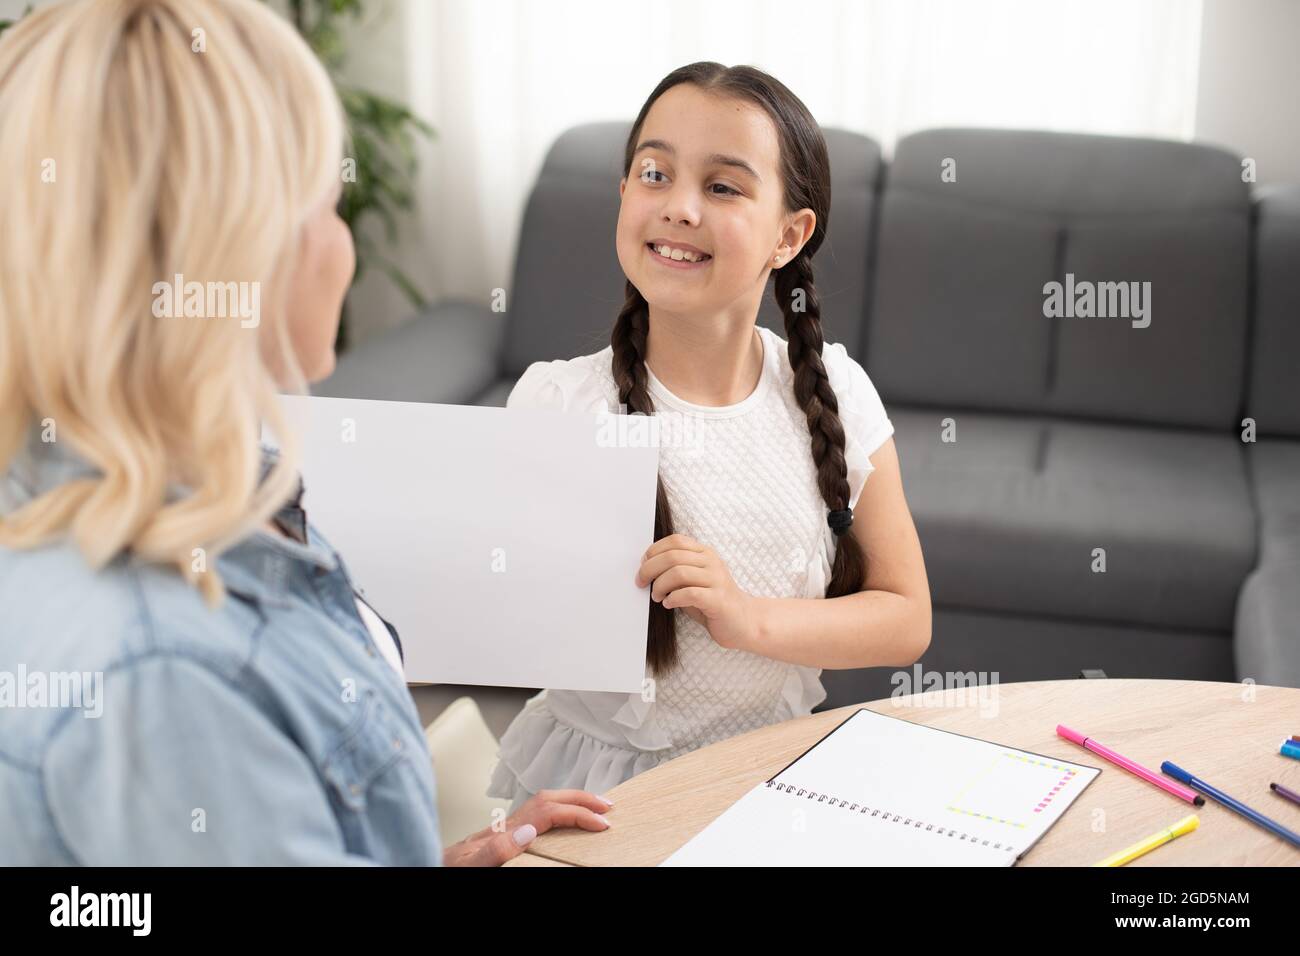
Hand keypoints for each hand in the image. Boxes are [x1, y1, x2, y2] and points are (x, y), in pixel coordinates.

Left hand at [442, 789, 612, 866]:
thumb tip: (527, 830)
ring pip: (538, 806)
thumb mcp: (467, 866)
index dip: (577, 813)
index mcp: (499, 833)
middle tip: (606, 806)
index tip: (602, 822)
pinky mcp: (493, 841)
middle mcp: (499, 828)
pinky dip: (551, 816)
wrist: (415, 863)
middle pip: (545, 799)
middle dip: (579, 798)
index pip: (547, 812)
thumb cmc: (442, 869)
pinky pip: (529, 819)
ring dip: (566, 803)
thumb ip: (495, 849)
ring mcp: (496, 833)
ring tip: (589, 807)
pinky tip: (554, 824)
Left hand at [635, 533, 762, 651]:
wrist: (744, 622)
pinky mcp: (718, 600)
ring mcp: (717, 580)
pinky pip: (690, 594)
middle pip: (673, 556)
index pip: (676, 541)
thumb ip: (675, 572)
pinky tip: (669, 604)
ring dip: (660, 585)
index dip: (654, 551)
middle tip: (641, 582)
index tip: (643, 565)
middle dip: (650, 569)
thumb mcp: (692, 581)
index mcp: (705, 553)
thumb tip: (646, 569)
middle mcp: (712, 562)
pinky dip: (674, 598)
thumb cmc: (712, 602)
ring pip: (679, 573)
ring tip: (657, 596)